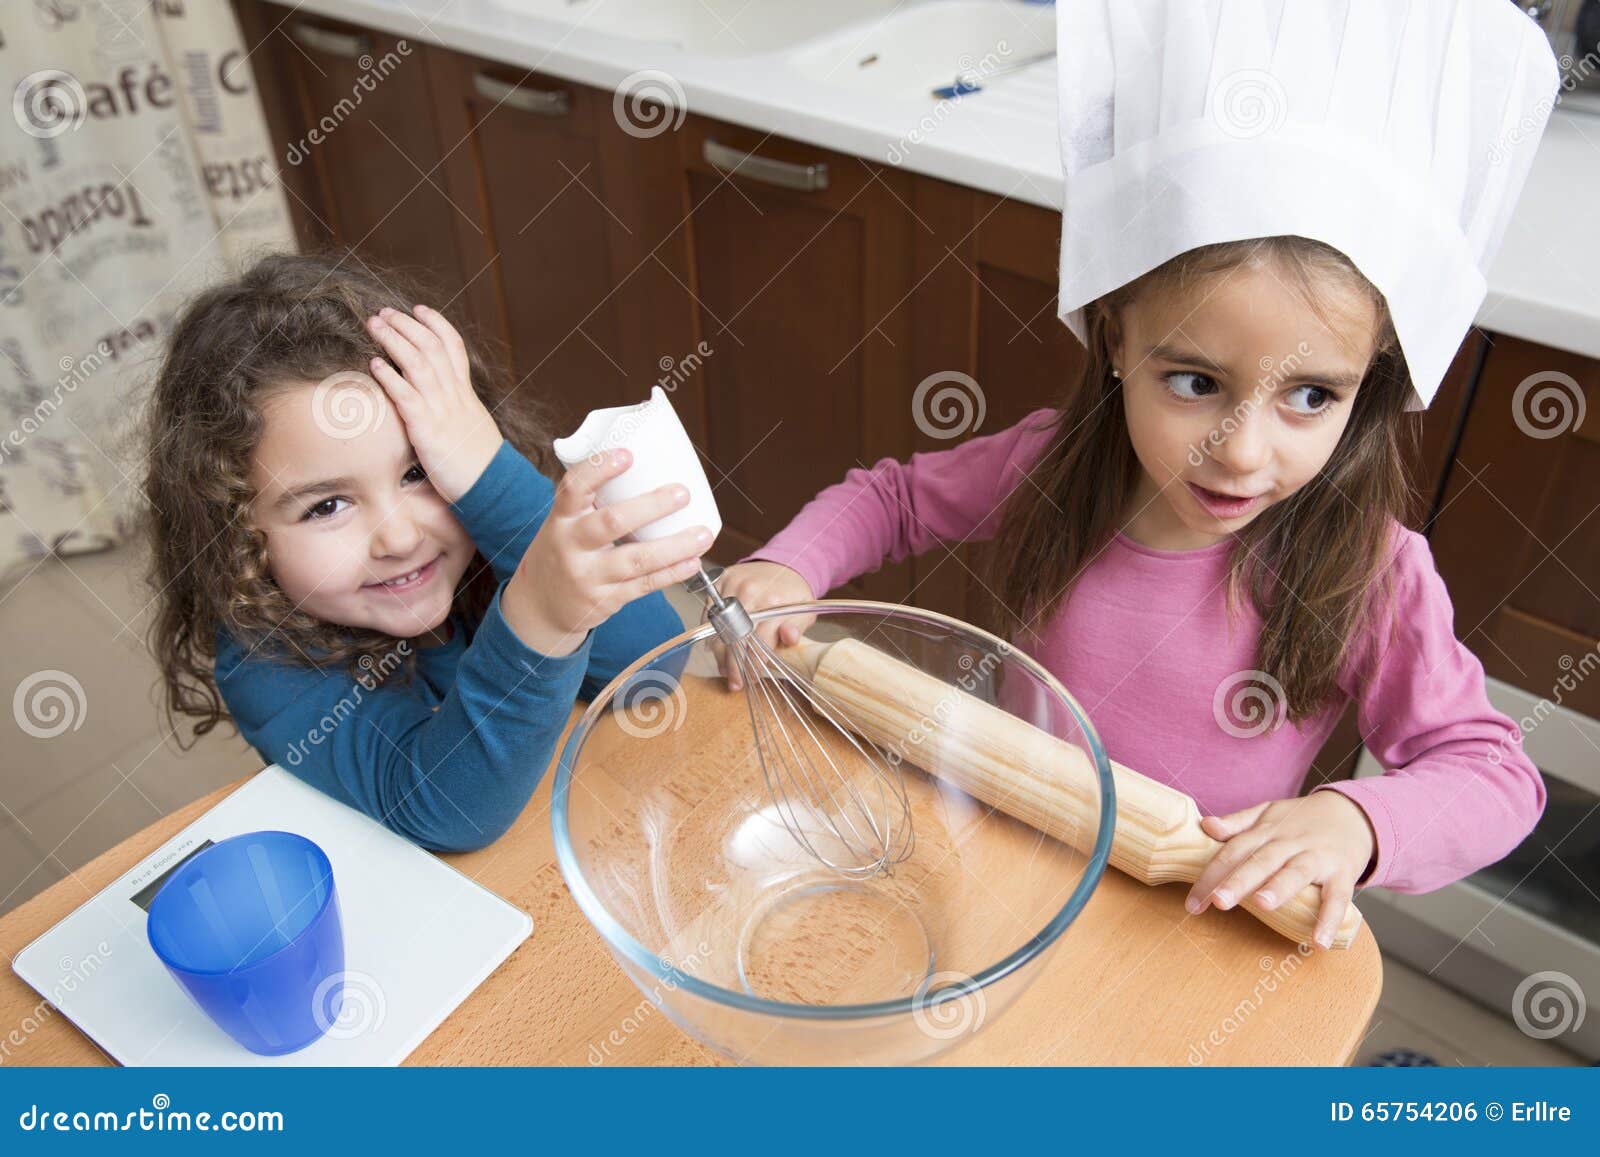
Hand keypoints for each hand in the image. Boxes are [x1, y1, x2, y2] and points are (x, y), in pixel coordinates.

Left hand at [366, 304, 503, 502]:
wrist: (493, 488)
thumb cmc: (481, 465)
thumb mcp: (473, 428)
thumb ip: (458, 410)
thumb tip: (445, 405)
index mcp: (465, 393)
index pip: (453, 346)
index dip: (436, 323)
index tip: (418, 309)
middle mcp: (454, 395)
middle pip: (431, 346)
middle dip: (406, 324)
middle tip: (385, 311)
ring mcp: (441, 410)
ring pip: (417, 362)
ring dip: (393, 339)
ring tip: (374, 324)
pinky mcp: (427, 429)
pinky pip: (406, 396)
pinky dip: (389, 376)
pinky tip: (374, 363)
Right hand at [502, 449, 710, 656]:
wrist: (539, 608)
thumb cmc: (562, 554)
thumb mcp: (563, 524)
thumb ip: (593, 502)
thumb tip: (645, 467)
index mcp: (561, 519)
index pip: (574, 488)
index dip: (600, 469)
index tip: (628, 454)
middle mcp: (571, 547)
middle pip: (611, 522)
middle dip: (651, 506)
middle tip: (682, 493)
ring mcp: (588, 576)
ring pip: (636, 559)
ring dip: (674, 546)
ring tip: (703, 534)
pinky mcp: (605, 600)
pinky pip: (644, 585)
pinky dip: (672, 573)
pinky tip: (692, 562)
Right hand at [708, 561, 814, 689]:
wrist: (785, 565)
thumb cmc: (793, 594)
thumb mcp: (804, 612)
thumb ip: (796, 628)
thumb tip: (788, 637)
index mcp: (774, 602)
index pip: (759, 642)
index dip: (754, 664)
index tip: (752, 679)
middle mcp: (750, 591)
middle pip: (735, 637)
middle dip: (733, 665)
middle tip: (734, 683)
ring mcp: (733, 584)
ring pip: (718, 626)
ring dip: (719, 652)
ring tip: (724, 669)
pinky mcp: (721, 579)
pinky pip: (709, 611)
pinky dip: (710, 631)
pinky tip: (715, 648)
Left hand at [1184, 791, 1376, 949]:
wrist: (1354, 814)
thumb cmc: (1302, 820)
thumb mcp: (1269, 813)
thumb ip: (1238, 823)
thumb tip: (1206, 826)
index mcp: (1267, 831)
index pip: (1233, 851)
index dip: (1212, 874)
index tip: (1193, 901)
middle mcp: (1290, 843)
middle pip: (1260, 861)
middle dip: (1238, 881)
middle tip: (1218, 902)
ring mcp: (1317, 857)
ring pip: (1297, 872)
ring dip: (1280, 888)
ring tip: (1262, 905)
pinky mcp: (1343, 873)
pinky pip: (1338, 898)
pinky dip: (1330, 919)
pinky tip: (1319, 942)